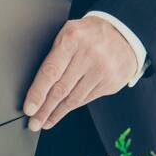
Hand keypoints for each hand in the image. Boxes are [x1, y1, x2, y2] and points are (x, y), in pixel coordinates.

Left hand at [23, 15, 139, 130]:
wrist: (126, 32)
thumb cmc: (89, 34)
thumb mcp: (69, 33)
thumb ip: (54, 54)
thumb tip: (35, 85)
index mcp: (73, 40)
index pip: (50, 72)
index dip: (37, 94)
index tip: (29, 109)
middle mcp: (89, 56)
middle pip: (61, 89)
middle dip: (44, 110)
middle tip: (33, 123)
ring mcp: (103, 70)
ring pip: (74, 98)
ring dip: (57, 113)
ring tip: (44, 122)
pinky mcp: (112, 82)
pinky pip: (87, 99)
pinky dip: (72, 107)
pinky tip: (62, 112)